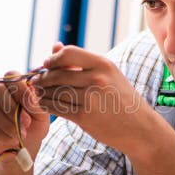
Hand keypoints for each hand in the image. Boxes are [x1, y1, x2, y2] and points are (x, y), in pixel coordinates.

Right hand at [0, 72, 49, 162]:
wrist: (24, 145)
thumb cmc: (33, 126)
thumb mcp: (41, 116)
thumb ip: (37, 106)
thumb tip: (30, 100)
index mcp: (14, 85)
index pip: (11, 76)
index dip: (21, 89)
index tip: (31, 104)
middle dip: (13, 108)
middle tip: (26, 123)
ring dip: (7, 123)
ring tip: (21, 134)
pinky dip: (0, 134)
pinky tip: (11, 139)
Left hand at [31, 44, 151, 152]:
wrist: (139, 128)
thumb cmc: (121, 99)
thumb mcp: (108, 74)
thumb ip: (81, 61)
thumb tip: (55, 46)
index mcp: (103, 64)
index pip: (68, 53)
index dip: (53, 59)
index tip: (46, 65)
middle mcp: (97, 79)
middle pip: (57, 73)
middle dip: (42, 77)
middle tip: (35, 81)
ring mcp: (90, 98)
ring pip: (55, 91)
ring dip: (42, 92)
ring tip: (38, 92)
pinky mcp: (84, 117)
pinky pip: (57, 108)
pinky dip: (47, 105)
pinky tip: (44, 103)